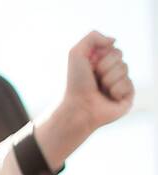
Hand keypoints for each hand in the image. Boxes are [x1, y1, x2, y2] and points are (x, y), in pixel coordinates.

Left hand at [34, 32, 133, 168]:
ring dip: (109, 78)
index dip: (101, 55)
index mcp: (100, 64)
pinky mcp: (127, 97)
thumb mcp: (76, 53)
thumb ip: (92, 37)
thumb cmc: (75, 83)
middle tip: (95, 79)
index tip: (89, 66)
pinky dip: (116, 89)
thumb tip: (113, 40)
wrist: (78, 107)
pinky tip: (108, 98)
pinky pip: (129, 83)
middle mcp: (110, 73)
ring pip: (124, 68)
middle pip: (119, 56)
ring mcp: (119, 84)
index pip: (113, 48)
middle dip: (105, 65)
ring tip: (100, 89)